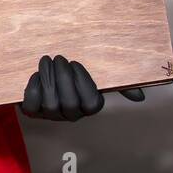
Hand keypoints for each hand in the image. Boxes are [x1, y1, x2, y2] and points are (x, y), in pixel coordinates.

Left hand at [19, 54, 145, 120]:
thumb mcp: (98, 73)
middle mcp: (72, 114)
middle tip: (59, 57)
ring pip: (50, 104)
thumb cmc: (74, 71)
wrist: (46, 70)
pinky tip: (35, 75)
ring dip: (48, 79)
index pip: (92, 104)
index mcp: (89, 105)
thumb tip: (140, 97)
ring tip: (46, 61)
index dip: (83, 82)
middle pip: (70, 104)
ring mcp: (51, 114)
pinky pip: (32, 106)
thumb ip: (120, 83)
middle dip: (63, 79)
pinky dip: (33, 89)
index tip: (75, 62)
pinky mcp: (33, 111)